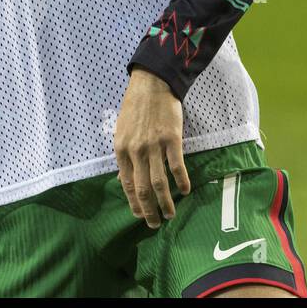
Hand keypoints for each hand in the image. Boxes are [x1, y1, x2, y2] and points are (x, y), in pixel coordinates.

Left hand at [114, 66, 190, 228]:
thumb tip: (124, 179)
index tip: (140, 216)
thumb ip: (123, 156)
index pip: (127, 185)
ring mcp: (154, 146)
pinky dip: (181, 182)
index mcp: (121, 150)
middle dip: (150, 211)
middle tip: (156, 224)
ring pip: (160, 183)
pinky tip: (185, 191)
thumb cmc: (135, 107)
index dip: (134, 204)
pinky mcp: (171, 139)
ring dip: (166, 203)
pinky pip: (177, 166)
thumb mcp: (121, 132)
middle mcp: (136, 151)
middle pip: (143, 189)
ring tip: (171, 214)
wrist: (152, 83)